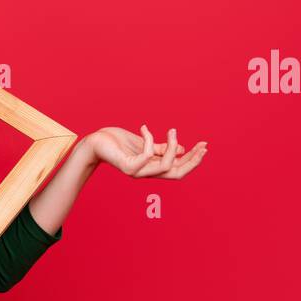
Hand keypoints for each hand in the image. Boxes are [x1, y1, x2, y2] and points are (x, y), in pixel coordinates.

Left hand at [90, 125, 207, 178]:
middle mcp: (146, 173)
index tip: (204, 145)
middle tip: (202, 144)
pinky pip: (147, 154)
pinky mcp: (127, 166)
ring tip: (172, 131)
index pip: (178, 170)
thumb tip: (183, 148)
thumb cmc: (118, 143)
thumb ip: (162, 148)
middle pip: (176, 173)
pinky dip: (150, 139)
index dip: (193, 160)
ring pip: (166, 166)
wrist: (95, 143)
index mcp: (151, 168)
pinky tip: (144, 128)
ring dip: (173, 147)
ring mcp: (137, 172)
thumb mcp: (144, 144)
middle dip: (192, 160)